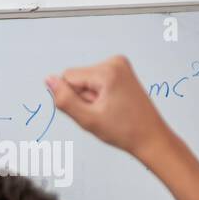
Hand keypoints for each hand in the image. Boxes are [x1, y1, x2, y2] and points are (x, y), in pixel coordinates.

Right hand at [46, 56, 168, 157]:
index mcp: (108, 71)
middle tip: (101, 111)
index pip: (67, 77)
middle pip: (77, 78)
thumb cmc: (125, 130)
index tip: (91, 109)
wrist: (150, 137)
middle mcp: (115, 62)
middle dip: (83, 97)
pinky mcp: (121, 72)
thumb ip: (64, 98)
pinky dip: (99, 96)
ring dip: (91, 98)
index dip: (72, 97)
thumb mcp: (87, 118)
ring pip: (85, 81)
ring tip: (108, 110)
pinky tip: (112, 105)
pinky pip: (95, 82)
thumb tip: (48, 80)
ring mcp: (120, 66)